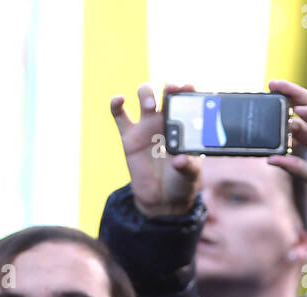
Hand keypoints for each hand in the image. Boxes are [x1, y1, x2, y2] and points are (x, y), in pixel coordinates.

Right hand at [110, 84, 200, 217]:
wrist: (162, 199)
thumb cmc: (181, 182)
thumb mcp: (190, 175)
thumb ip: (188, 166)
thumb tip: (179, 160)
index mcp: (184, 125)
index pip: (186, 101)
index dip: (186, 90)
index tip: (187, 87)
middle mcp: (165, 120)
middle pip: (164, 93)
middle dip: (167, 88)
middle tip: (169, 91)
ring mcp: (146, 127)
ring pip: (144, 97)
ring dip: (146, 94)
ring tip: (150, 106)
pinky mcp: (129, 137)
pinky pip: (119, 115)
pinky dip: (116, 104)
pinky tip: (119, 99)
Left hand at [266, 79, 306, 199]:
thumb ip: (293, 166)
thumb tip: (270, 159)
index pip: (297, 124)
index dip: (282, 117)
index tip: (265, 109)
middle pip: (305, 109)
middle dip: (289, 96)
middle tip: (271, 85)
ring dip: (298, 96)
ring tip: (281, 87)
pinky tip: (299, 109)